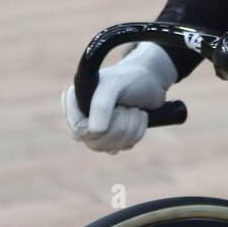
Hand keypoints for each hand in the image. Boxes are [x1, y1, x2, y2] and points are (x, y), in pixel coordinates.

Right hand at [61, 42, 177, 154]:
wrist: (153, 79)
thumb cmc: (132, 78)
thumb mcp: (115, 85)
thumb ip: (101, 106)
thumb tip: (94, 132)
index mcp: (74, 99)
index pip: (78, 128)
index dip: (101, 127)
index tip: (119, 110)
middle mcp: (81, 114)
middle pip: (94, 142)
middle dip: (120, 127)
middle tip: (130, 109)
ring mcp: (95, 125)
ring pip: (107, 147)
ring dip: (130, 131)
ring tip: (136, 111)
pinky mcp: (110, 133)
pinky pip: (117, 148)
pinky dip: (134, 136)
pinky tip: (137, 120)